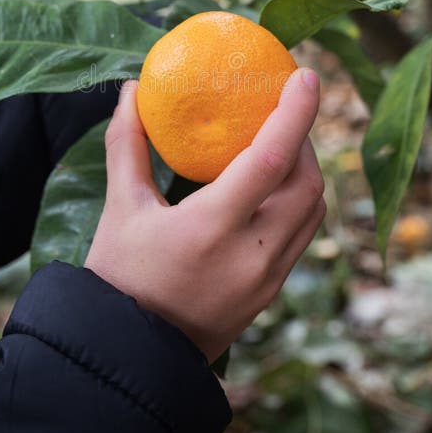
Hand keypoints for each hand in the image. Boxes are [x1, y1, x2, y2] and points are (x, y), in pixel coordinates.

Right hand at [85, 71, 324, 363]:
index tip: (305, 75)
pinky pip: (303, 237)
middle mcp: (250, 256)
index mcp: (210, 229)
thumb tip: (132, 90)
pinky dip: (299, 203)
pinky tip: (272, 190)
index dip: (295, 113)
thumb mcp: (119, 208)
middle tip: (284, 112)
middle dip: (306, 141)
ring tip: (282, 147)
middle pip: (307, 184)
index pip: (270, 159)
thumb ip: (127, 144)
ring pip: (313, 212)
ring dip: (307, 173)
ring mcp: (267, 280)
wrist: (128, 357)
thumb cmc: (118, 277)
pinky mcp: (271, 294)